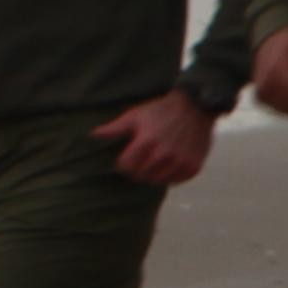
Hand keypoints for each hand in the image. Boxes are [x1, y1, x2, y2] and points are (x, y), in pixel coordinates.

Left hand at [95, 91, 215, 186]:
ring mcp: (179, 162)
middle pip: (140, 176)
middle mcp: (163, 155)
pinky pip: (175, 181)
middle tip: (140, 162)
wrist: (196, 107)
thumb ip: (114, 128)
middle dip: (136, 170)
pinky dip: (170, 176)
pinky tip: (168, 166)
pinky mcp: (192, 167)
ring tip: (153, 164)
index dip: (123, 163)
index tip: (126, 159)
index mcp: (146, 142)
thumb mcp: (136, 115)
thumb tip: (92, 135)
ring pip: (157, 181)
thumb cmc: (161, 111)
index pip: (126, 167)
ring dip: (152, 175)